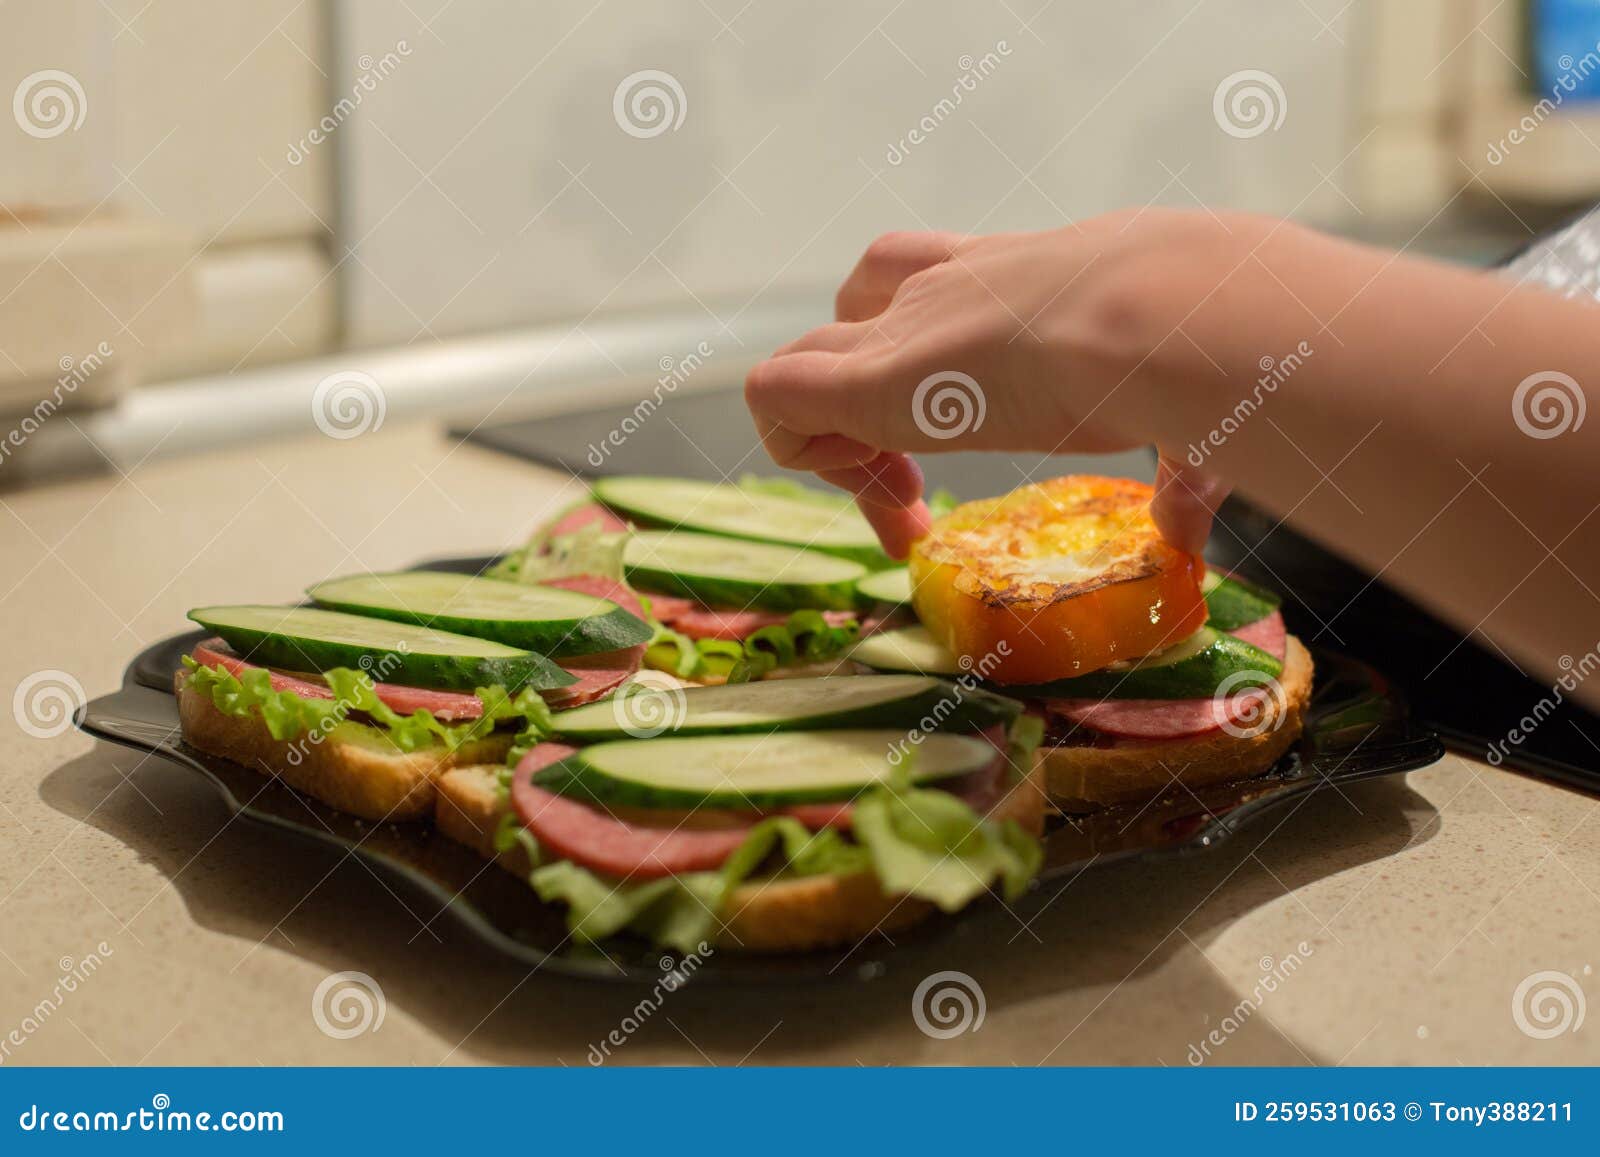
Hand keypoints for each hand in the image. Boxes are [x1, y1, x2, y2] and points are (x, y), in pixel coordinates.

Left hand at [744, 210, 1254, 555]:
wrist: (1163, 317)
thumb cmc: (1192, 347)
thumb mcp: (1178, 399)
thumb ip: (1183, 465)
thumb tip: (1191, 521)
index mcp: (1009, 283)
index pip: (921, 295)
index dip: (917, 378)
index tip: (967, 451)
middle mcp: (939, 292)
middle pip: (849, 329)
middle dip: (864, 417)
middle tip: (917, 499)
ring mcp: (896, 332)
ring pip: (802, 367)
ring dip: (832, 445)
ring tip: (901, 504)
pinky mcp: (864, 378)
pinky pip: (775, 396)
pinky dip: (802, 449)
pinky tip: (885, 490)